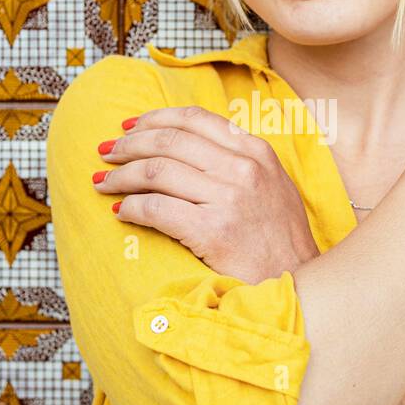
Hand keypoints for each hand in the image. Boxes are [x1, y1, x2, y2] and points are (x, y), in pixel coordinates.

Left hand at [92, 106, 320, 283]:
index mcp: (256, 152)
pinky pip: (157, 209)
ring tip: (104, 183)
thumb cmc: (280, 240)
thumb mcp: (272, 185)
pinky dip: (132, 208)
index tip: (130, 126)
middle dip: (129, 144)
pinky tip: (121, 212)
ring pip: (157, 171)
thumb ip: (238, 160)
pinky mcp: (213, 231)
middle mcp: (243, 169)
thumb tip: (186, 145)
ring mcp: (229, 198)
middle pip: (169, 141)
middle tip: (106, 152)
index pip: (195, 119)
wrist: (300, 286)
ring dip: (121, 176)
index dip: (154, 118)